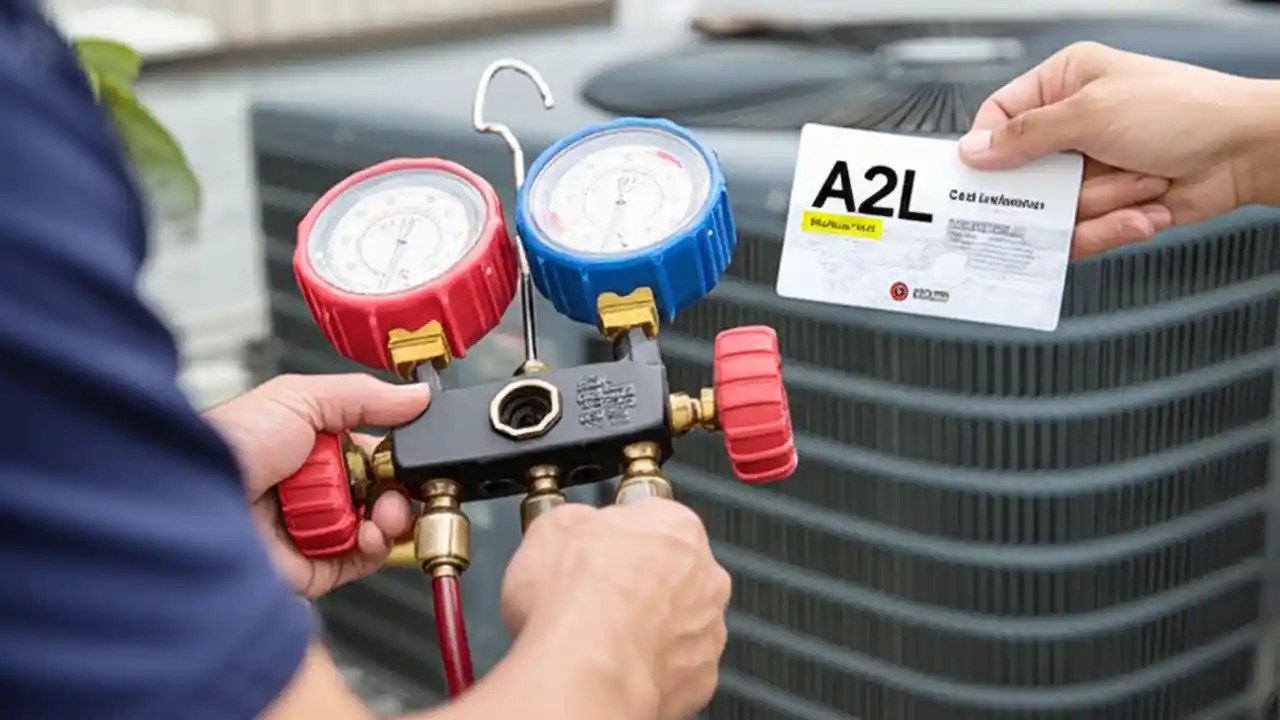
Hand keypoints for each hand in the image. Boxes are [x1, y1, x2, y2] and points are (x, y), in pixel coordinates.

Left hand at [203, 374, 428, 599]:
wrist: (194, 501)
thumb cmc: (230, 444)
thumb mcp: (301, 397)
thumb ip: (365, 397)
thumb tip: (417, 397)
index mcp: (312, 448)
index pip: (373, 454)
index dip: (396, 457)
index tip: (412, 455)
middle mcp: (314, 490)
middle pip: (380, 493)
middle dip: (398, 491)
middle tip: (398, 488)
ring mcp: (313, 530)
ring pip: (377, 528)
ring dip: (390, 520)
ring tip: (382, 514)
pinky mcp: (312, 568)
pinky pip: (360, 562)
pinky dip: (374, 549)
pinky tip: (369, 535)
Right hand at [500, 500, 730, 719]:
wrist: (585, 669)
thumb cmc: (575, 599)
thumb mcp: (553, 527)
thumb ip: (579, 521)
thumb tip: (574, 527)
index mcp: (677, 526)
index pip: (653, 520)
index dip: (617, 537)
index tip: (596, 550)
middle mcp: (705, 576)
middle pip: (674, 572)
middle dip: (641, 583)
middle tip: (596, 597)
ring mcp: (708, 630)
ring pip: (679, 623)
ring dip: (650, 628)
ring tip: (603, 639)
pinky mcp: (701, 679)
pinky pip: (677, 669)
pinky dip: (651, 669)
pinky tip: (617, 668)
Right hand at [959, 41, 1279, 258]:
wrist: (1246, 153)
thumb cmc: (1184, 112)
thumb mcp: (1092, 113)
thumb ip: (1026, 135)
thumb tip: (974, 151)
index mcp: (1064, 84)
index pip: (1000, 117)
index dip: (988, 150)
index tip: (981, 176)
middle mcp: (1073, 126)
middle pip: (1024, 177)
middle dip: (1057, 190)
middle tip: (1067, 194)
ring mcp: (1090, 169)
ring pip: (1055, 210)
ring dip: (1101, 203)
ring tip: (1141, 184)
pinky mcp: (1107, 205)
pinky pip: (1083, 234)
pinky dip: (1115, 226)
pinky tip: (1147, 207)